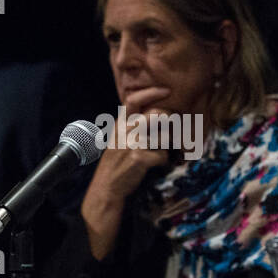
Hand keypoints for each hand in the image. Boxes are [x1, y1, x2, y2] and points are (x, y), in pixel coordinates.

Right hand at [82, 87, 171, 258]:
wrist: (107, 187)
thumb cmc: (117, 163)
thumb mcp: (119, 139)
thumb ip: (133, 124)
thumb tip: (159, 113)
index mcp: (121, 123)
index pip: (134, 99)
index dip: (151, 92)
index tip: (166, 90)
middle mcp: (125, 130)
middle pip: (158, 115)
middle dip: (169, 122)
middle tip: (170, 130)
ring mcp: (132, 143)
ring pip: (163, 136)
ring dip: (165, 146)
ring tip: (156, 153)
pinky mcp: (138, 158)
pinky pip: (162, 154)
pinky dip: (162, 161)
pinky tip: (154, 165)